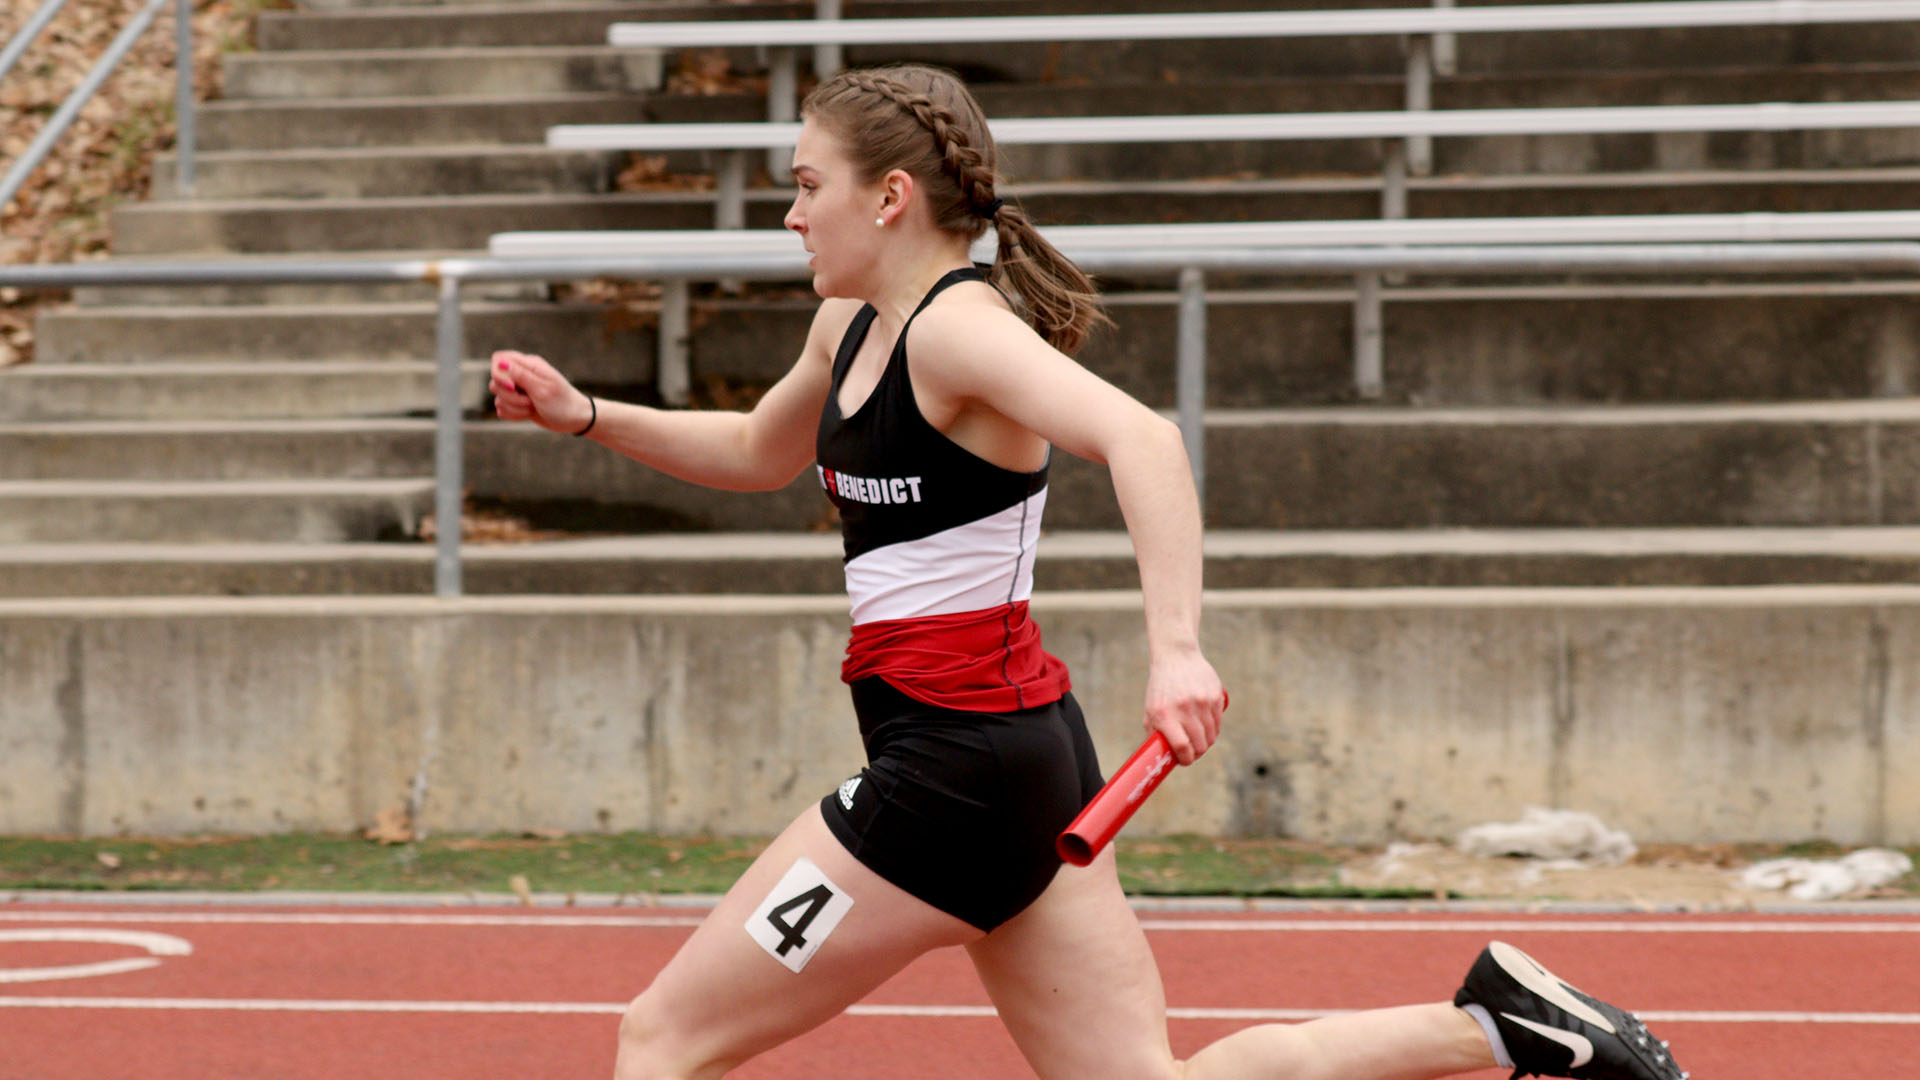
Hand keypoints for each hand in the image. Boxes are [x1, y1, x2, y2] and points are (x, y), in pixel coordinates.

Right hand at [489, 350, 593, 434]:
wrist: (575, 420)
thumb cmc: (562, 403)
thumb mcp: (542, 389)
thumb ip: (520, 375)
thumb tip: (499, 361)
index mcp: (529, 365)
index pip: (498, 359)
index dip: (498, 373)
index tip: (513, 387)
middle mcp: (521, 375)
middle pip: (495, 381)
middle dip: (508, 396)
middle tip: (529, 401)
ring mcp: (519, 390)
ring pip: (498, 397)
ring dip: (513, 407)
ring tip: (531, 408)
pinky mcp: (517, 404)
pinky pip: (502, 409)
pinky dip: (513, 415)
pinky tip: (528, 415)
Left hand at [1143, 646, 1225, 765]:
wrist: (1176, 657)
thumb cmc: (1160, 688)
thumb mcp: (1150, 710)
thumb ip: (1155, 734)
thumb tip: (1162, 758)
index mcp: (1165, 715)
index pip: (1182, 747)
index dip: (1185, 759)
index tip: (1184, 760)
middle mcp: (1185, 709)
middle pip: (1200, 745)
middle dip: (1197, 753)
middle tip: (1193, 751)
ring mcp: (1202, 702)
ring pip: (1211, 736)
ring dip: (1206, 742)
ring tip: (1199, 738)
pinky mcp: (1215, 696)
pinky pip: (1218, 723)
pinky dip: (1213, 729)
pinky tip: (1206, 726)